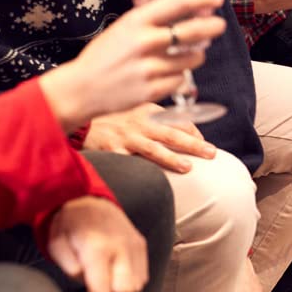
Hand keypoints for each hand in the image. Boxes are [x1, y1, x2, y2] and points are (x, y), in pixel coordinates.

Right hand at [39, 0, 224, 130]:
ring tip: (188, 54)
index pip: (178, 3)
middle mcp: (145, 43)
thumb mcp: (123, 27)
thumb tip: (187, 6)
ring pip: (193, 58)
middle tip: (218, 25)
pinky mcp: (153, 90)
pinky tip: (167, 73)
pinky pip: (181, 79)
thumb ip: (151, 18)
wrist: (81, 89)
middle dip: (212, 27)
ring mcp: (150, 68)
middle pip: (194, 31)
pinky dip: (179, 75)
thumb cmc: (104, 55)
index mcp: (136, 22)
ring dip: (196, 54)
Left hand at [46, 197, 147, 291]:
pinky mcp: (142, 245)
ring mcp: (135, 246)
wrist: (90, 200)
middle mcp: (122, 247)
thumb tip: (81, 277)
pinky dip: (130, 282)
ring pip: (136, 286)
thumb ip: (68, 265)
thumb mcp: (56, 243)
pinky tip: (114, 276)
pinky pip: (142, 275)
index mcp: (98, 248)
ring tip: (103, 284)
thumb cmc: (69, 224)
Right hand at [84, 103, 216, 173]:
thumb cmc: (112, 118)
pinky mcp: (112, 150)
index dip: (194, 131)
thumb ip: (159, 118)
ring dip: (172, 158)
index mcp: (149, 112)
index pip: (178, 120)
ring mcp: (126, 137)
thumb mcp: (137, 110)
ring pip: (153, 149)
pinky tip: (151, 181)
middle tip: (211, 153)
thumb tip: (187, 131)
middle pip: (172, 134)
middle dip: (193, 143)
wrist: (80, 120)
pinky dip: (139, 171)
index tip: (203, 142)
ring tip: (188, 167)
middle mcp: (140, 123)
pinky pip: (128, 163)